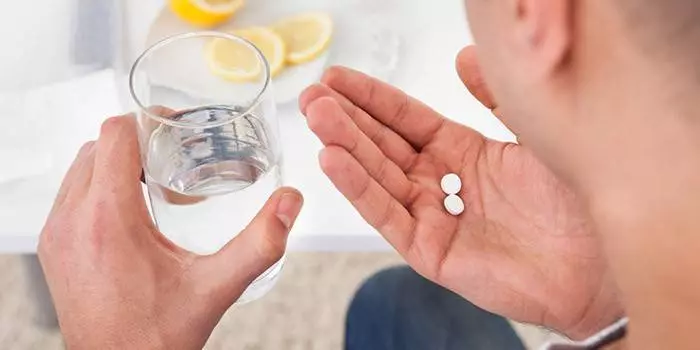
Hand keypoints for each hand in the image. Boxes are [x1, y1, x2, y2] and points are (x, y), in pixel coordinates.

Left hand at [38, 116, 302, 348]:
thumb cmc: (157, 337)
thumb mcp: (216, 288)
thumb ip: (260, 243)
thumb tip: (289, 203)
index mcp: (108, 219)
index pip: (117, 135)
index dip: (148, 121)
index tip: (174, 127)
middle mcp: (72, 220)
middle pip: (99, 146)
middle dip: (139, 143)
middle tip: (175, 158)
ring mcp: (58, 234)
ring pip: (82, 168)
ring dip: (118, 165)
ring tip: (159, 185)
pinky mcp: (55, 247)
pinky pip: (72, 195)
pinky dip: (101, 188)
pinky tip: (135, 214)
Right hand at [300, 51, 619, 337]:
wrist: (604, 261)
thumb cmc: (577, 198)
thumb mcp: (531, 131)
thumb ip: (494, 96)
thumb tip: (465, 56)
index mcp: (462, 152)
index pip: (405, 120)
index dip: (372, 99)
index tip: (338, 79)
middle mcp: (442, 183)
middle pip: (383, 146)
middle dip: (347, 119)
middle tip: (314, 95)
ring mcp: (434, 217)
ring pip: (379, 177)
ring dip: (345, 147)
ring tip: (316, 117)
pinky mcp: (431, 252)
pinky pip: (388, 217)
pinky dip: (360, 189)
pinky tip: (333, 161)